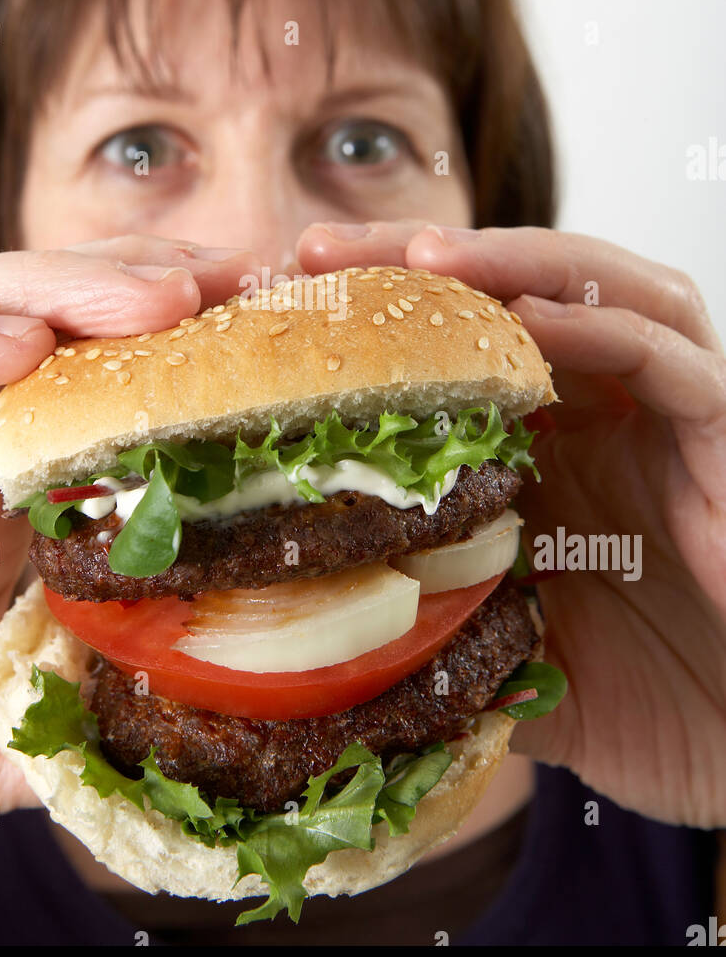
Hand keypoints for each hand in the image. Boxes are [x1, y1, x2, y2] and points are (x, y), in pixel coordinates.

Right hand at [0, 235, 258, 871]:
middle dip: (135, 284)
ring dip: (61, 286)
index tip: (265, 324)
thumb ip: (95, 708)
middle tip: (227, 285)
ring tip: (157, 302)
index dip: (176, 338)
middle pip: (39, 310)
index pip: (91, 371)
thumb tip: (220, 719)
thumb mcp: (7, 733)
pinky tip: (19, 350)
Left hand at [297, 220, 725, 827]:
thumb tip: (326, 662)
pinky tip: (532, 320)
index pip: (465, 345)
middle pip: (521, 290)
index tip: (280, 306)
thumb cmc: (664, 706)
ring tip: (423, 256)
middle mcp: (613, 415)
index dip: (380, 316)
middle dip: (422, 258)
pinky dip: (607, 329)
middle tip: (320, 251)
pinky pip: (677, 364)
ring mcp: (675, 420)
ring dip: (517, 261)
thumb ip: (447, 643)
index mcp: (557, 447)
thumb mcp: (524, 667)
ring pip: (607, 292)